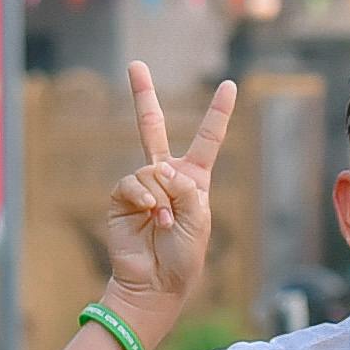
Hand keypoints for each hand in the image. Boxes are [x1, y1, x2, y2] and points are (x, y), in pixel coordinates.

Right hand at [102, 61, 233, 332]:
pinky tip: (151, 216)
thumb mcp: (199, 219)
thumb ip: (185, 188)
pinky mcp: (121, 198)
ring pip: (152, 168)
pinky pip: (133, 183)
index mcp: (193, 180)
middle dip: (142, 96)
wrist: (154, 284)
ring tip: (165, 224)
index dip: (217, 113)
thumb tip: (158, 171)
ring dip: (163, 198)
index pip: (207, 139)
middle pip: (152, 128)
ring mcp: (141, 186)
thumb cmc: (183, 257)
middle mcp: (166, 176)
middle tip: (135, 65)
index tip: (229, 85)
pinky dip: (145, 198)